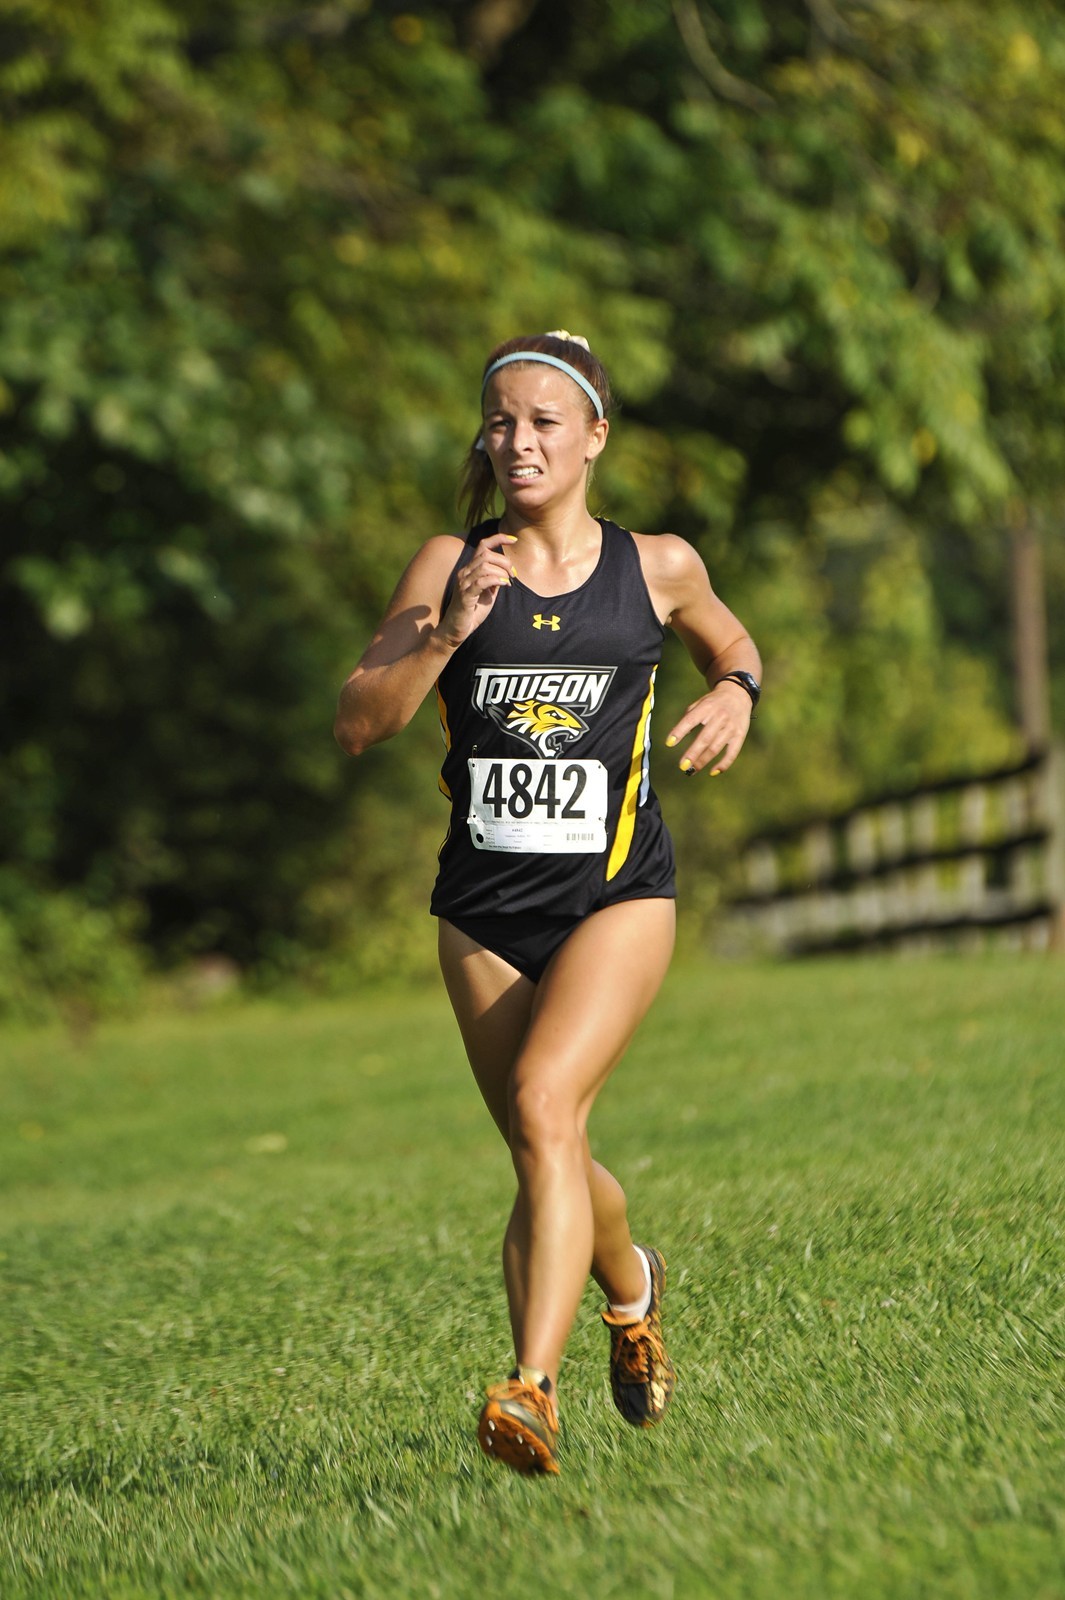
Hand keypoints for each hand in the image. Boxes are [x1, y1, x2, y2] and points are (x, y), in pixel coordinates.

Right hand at [437, 532, 517, 647]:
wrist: (456, 630)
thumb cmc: (472, 612)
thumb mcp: (487, 593)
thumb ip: (494, 581)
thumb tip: (505, 572)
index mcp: (470, 569)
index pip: (482, 546)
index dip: (498, 538)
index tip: (514, 540)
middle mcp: (465, 573)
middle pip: (486, 554)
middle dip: (504, 561)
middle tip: (513, 575)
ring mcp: (463, 583)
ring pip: (485, 565)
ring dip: (502, 571)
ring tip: (508, 582)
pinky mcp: (465, 595)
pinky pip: (482, 581)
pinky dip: (496, 580)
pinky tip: (504, 585)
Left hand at [665, 680, 751, 775]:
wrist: (738, 695)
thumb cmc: (714, 702)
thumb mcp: (700, 703)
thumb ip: (688, 717)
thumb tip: (677, 736)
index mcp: (707, 707)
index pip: (690, 720)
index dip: (679, 732)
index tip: (669, 743)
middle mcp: (720, 717)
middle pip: (704, 739)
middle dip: (692, 753)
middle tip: (682, 766)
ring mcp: (731, 727)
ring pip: (716, 748)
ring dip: (703, 761)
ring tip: (692, 771)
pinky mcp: (740, 735)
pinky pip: (732, 753)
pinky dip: (723, 764)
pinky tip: (713, 772)